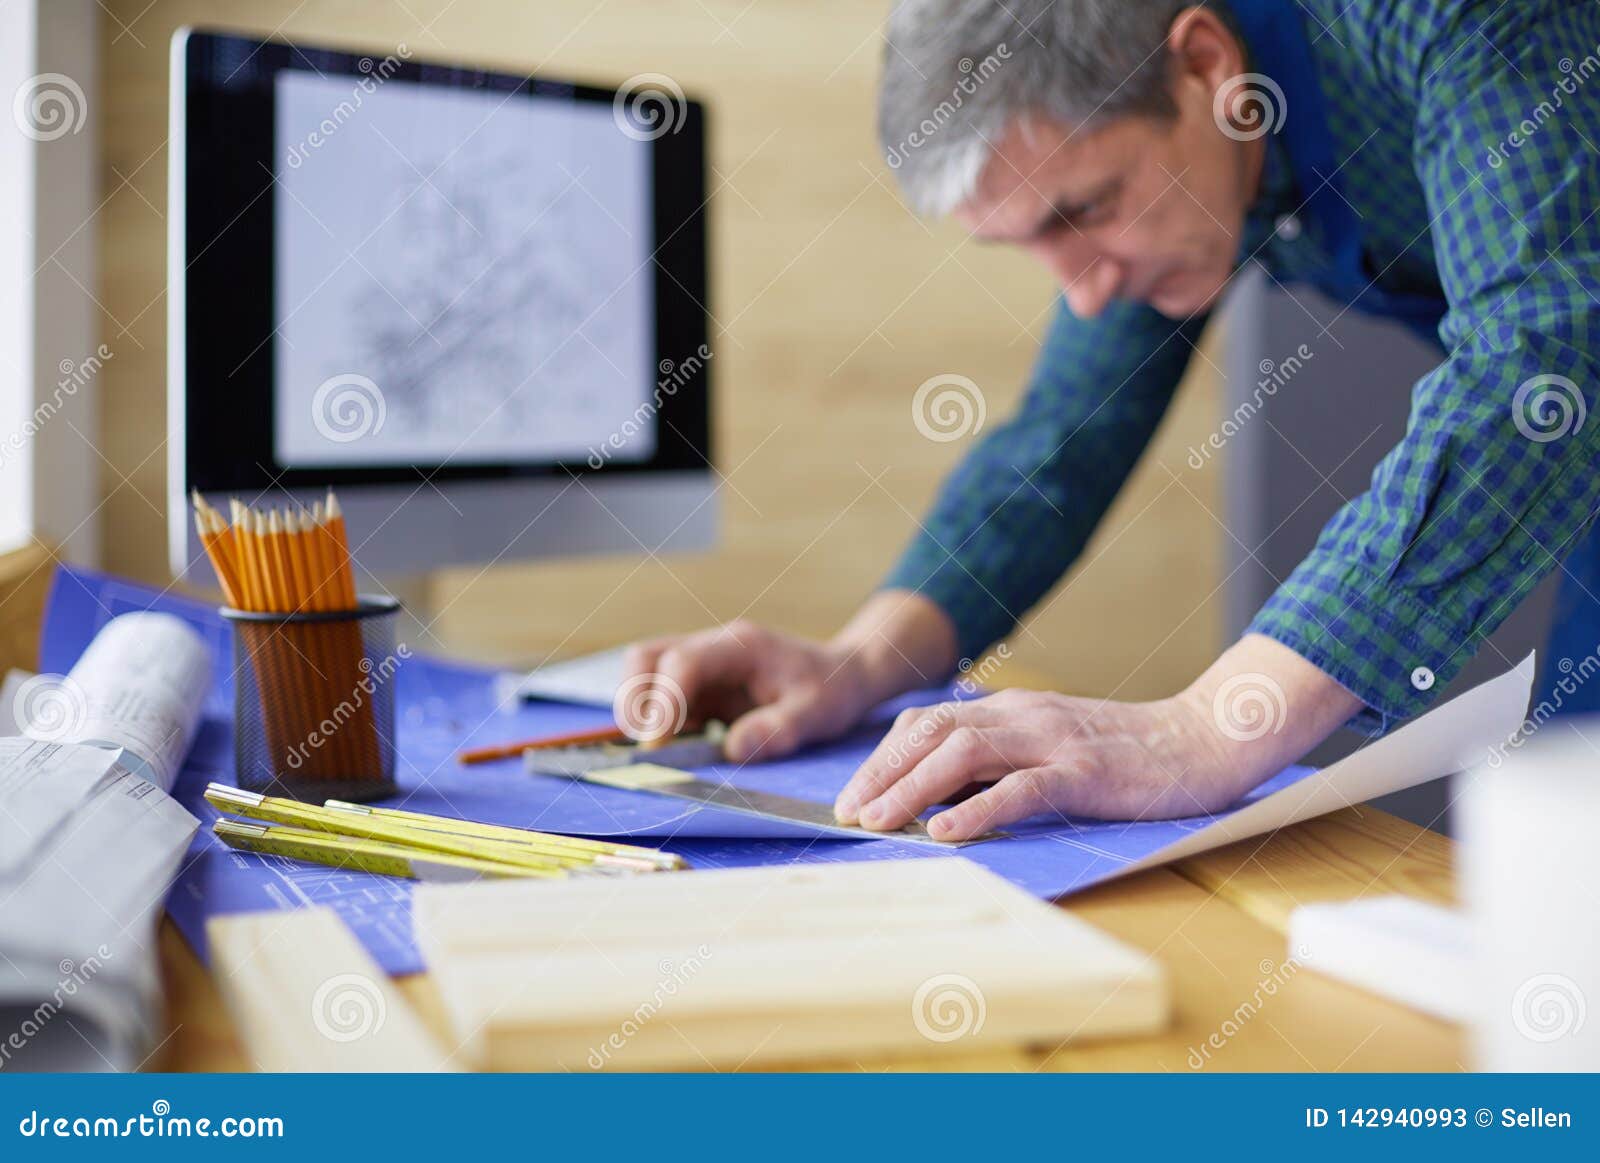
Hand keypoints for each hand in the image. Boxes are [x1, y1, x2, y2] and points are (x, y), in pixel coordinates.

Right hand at [621, 621, 879, 762]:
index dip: (663, 700)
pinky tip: (673, 743)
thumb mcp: (816, 714)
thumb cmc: (830, 691)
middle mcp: (713, 647)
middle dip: (635, 699)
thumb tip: (731, 750)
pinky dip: (652, 717)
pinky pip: (658, 691)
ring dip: (638, 707)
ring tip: (659, 746)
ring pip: (643, 670)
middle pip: (645, 656)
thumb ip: (777, 730)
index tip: (657, 742)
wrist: (841, 674)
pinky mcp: (698, 683)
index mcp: (740, 646)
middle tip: (651, 745)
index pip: (682, 662)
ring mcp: (701, 663)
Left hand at [835, 634, 1363, 840]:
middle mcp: (1023, 716)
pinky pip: (1020, 788)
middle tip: (846, 812)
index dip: (884, 757)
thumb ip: (1005, 761)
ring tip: (877, 821)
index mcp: (1012, 709)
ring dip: (911, 789)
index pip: (928, 723)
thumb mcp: (1054, 745)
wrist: (1206, 737)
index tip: (852, 794)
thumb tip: (943, 799)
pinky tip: (944, 832)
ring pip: (962, 754)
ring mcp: (1053, 740)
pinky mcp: (1085, 772)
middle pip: (931, 733)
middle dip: (880, 772)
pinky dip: (975, 810)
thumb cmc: (1130, 754)